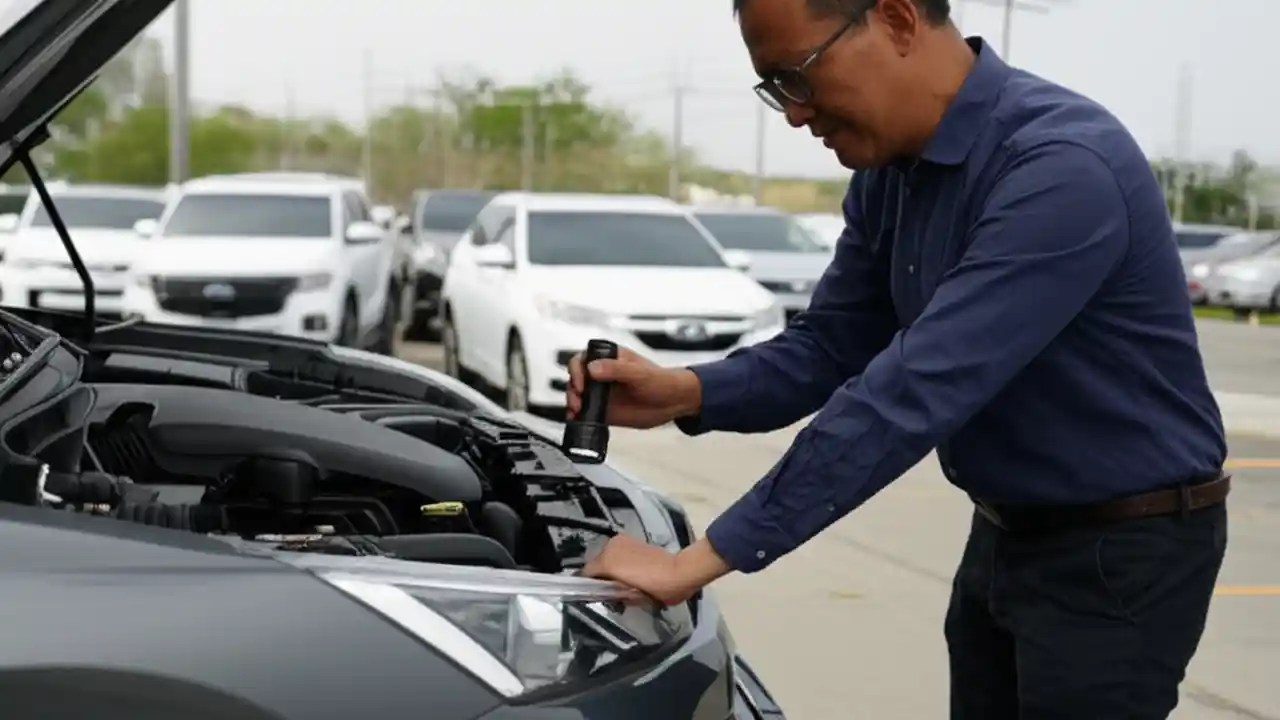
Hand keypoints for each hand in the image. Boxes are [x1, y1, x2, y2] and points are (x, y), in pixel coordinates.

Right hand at [566, 346, 700, 428]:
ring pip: (577, 396)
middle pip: (576, 378)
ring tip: (577, 412)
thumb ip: (617, 369)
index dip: (577, 370)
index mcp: (609, 358)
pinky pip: (585, 413)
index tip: (582, 384)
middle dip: (572, 389)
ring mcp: (602, 393)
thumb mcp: (639, 373)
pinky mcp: (604, 411)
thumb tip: (593, 368)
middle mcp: (602, 375)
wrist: (674, 403)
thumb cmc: (661, 381)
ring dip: (572, 403)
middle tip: (579, 400)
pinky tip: (577, 420)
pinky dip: (578, 417)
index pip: (583, 358)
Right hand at [581, 535, 731, 606]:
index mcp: (608, 562)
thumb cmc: (658, 589)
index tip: (597, 595)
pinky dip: (618, 560)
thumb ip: (615, 594)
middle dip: (601, 576)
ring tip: (623, 581)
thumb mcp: (634, 599)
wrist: (680, 571)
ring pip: (606, 557)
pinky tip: (630, 572)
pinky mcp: (632, 539)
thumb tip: (608, 593)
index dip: (590, 586)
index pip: (587, 573)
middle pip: (596, 564)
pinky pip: (617, 552)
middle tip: (612, 591)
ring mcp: (621, 540)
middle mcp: (610, 547)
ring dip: (610, 567)